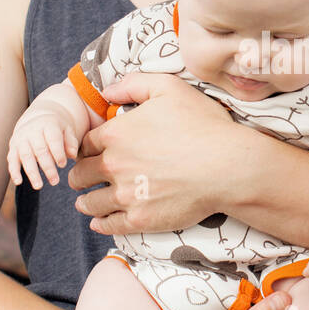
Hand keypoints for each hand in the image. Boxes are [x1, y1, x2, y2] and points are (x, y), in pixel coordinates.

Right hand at [7, 106, 79, 189]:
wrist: (36, 119)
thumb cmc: (55, 129)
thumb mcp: (66, 130)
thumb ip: (71, 142)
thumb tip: (72, 155)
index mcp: (47, 125)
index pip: (52, 139)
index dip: (57, 152)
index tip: (63, 165)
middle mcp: (32, 131)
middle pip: (39, 150)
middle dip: (47, 167)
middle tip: (55, 181)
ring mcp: (21, 139)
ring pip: (25, 156)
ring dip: (32, 172)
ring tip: (39, 186)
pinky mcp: (13, 147)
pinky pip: (12, 159)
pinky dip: (14, 171)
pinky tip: (18, 182)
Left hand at [67, 72, 236, 234]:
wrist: (228, 166)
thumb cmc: (202, 124)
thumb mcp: (169, 88)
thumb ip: (133, 84)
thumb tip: (106, 91)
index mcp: (116, 133)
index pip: (85, 144)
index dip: (86, 148)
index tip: (89, 153)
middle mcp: (114, 165)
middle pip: (81, 174)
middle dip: (80, 175)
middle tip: (83, 177)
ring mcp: (126, 195)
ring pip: (90, 202)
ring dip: (85, 201)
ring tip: (86, 201)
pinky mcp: (140, 219)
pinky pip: (109, 225)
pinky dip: (100, 223)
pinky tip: (98, 221)